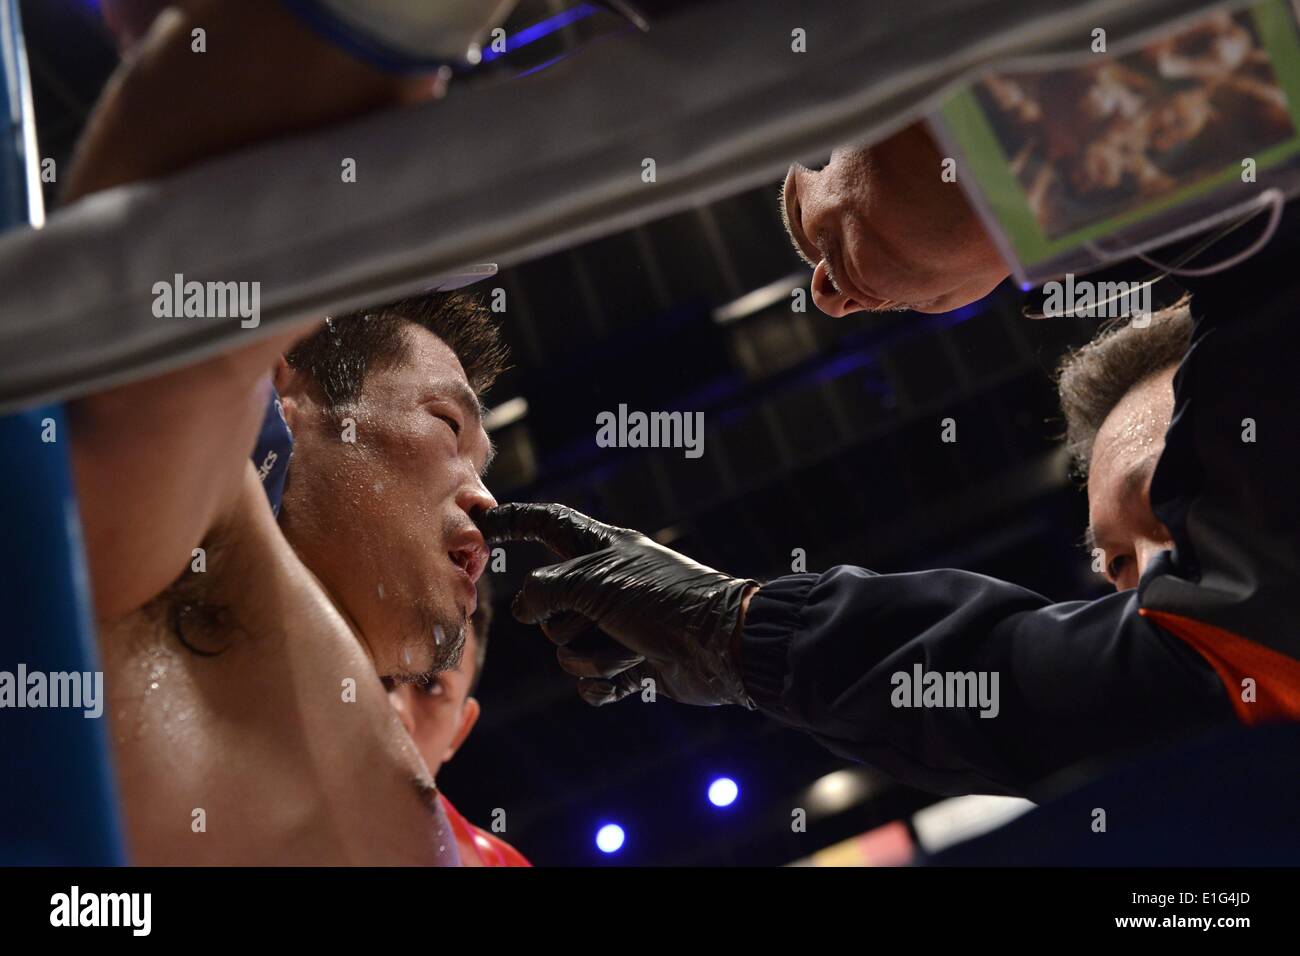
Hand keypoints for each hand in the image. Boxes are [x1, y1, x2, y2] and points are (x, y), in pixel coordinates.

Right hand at [476, 504, 758, 707]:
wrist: (719, 646)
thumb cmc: (661, 599)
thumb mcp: (594, 581)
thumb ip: (544, 589)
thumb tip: (526, 611)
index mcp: (599, 549)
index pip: (547, 525)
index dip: (513, 521)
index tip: (482, 524)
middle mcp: (604, 584)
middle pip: (547, 606)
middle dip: (568, 622)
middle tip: (605, 617)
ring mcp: (615, 625)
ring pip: (566, 649)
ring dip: (595, 655)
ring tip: (632, 646)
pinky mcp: (628, 664)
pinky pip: (588, 682)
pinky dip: (605, 683)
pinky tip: (632, 674)